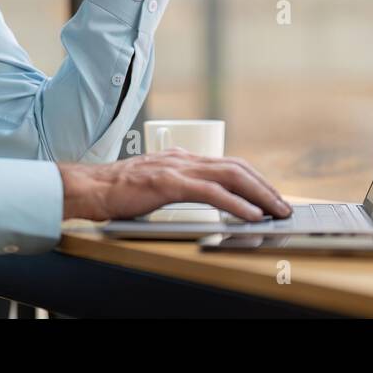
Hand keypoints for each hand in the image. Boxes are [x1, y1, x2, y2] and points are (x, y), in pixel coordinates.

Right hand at [58, 151, 291, 221]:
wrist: (89, 187)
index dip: (254, 179)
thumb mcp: (155, 183)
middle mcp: (184, 158)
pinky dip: (235, 203)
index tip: (270, 196)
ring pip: (230, 176)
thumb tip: (202, 197)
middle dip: (265, 186)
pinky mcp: (169, 183)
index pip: (228, 164)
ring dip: (259, 194)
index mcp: (182, 159)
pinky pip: (211, 192)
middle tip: (283, 205)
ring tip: (275, 210)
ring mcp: (177, 168)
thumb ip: (177, 184)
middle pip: (236, 167)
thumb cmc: (118, 190)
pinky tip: (249, 214)